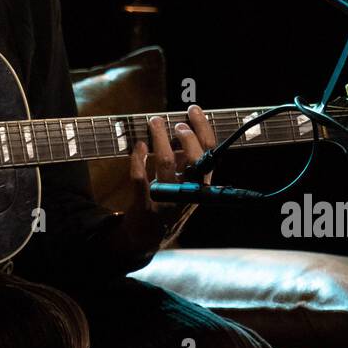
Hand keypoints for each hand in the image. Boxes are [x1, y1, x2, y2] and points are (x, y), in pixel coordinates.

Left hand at [115, 105, 217, 257]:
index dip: (202, 128)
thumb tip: (184, 127)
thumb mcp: (186, 183)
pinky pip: (140, 178)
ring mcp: (166, 200)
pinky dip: (138, 158)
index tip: (193, 110)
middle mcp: (187, 193)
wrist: (149, 236)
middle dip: (185, 136)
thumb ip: (186, 159)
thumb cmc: (170, 202)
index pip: (210, 153)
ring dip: (159, 138)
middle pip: (193, 159)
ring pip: (165, 164)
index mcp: (201, 185)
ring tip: (154, 122)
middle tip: (175, 122)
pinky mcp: (144, 205)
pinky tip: (138, 146)